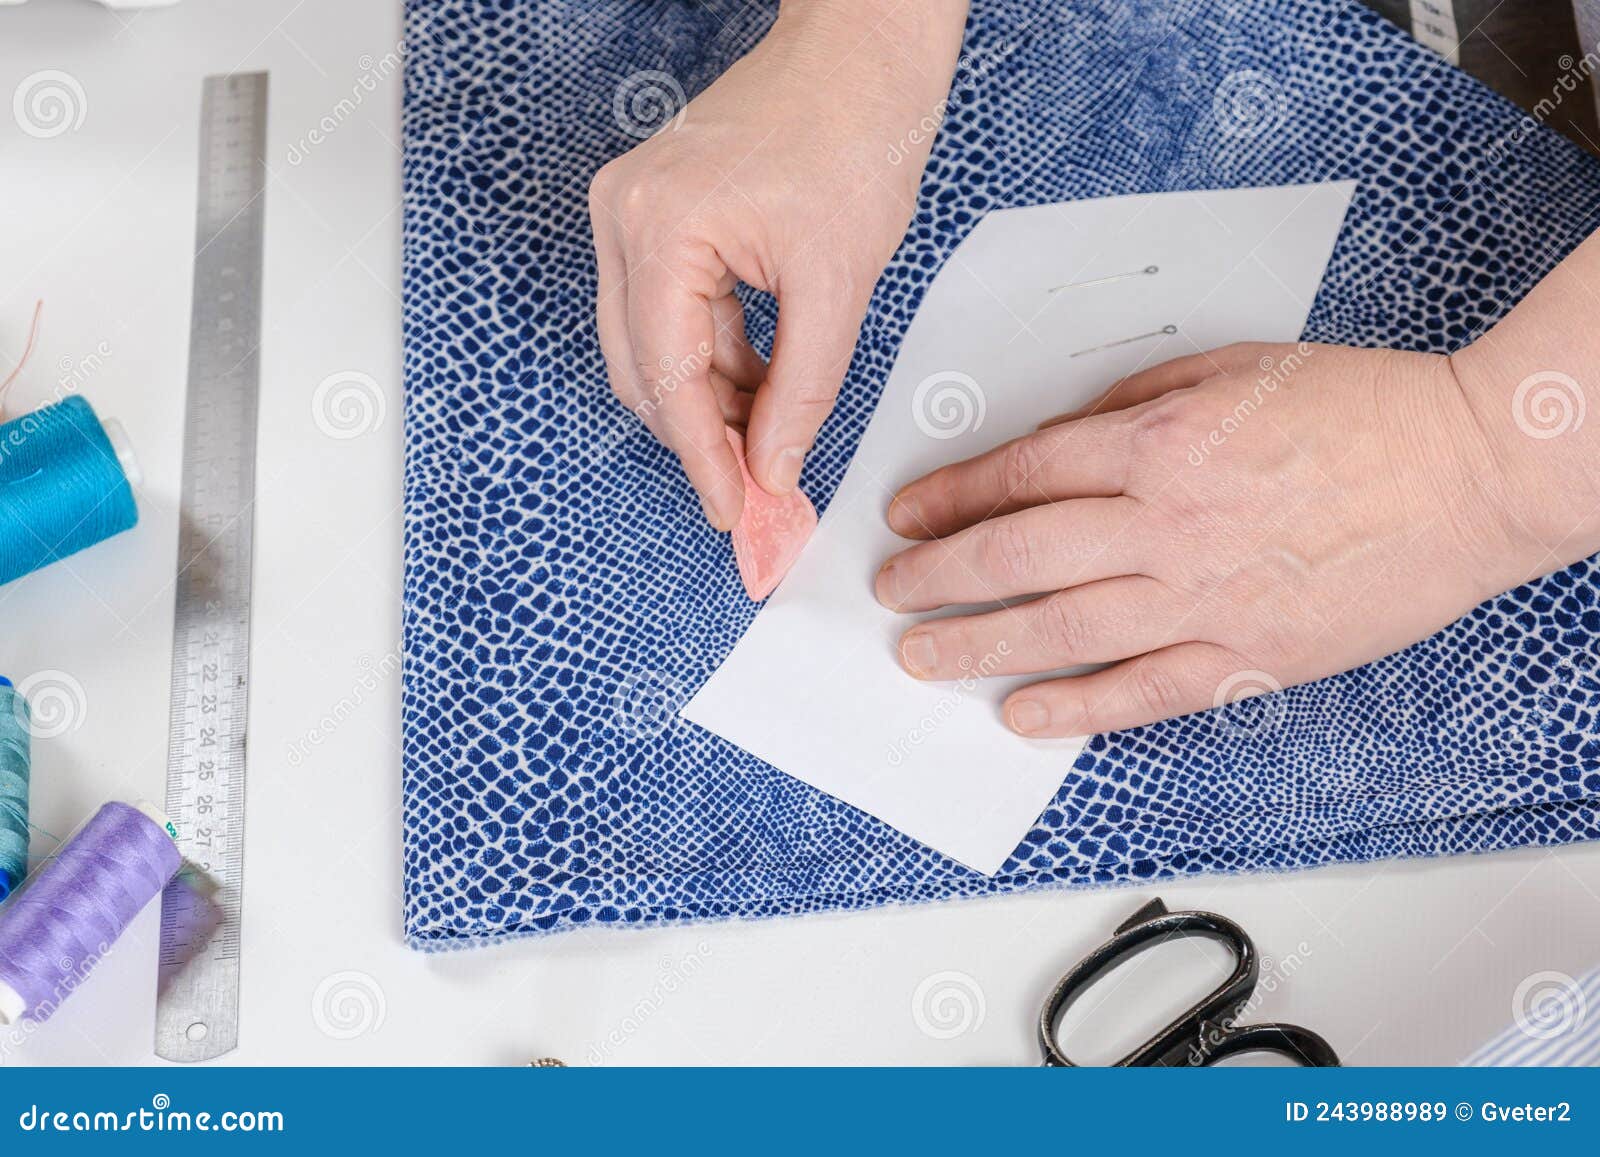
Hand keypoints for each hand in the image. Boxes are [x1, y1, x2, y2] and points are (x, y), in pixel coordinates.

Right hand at [589, 0, 968, 528]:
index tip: (734, 512)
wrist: (860, 55)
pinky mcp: (651, 214)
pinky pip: (668, 312)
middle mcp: (623, 218)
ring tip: (769, 438)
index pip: (668, 377)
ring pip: (652, 347)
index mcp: (660, 229)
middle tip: (756, 490)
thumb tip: (773, 467)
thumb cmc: (854, 133)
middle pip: (643, 368)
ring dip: (709, 400)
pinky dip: (712, 357)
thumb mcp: (838, 283)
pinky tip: (758, 386)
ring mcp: (629, 212)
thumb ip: (802, 388)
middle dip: (701, 435)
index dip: (703, 458)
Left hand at [874, 340, 1591, 736]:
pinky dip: (1075, 709)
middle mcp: (1166, 522)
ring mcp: (1206, 596)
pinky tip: (1020, 715)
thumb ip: (1131, 402)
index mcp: (1159, 441)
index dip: (950, 500)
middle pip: (1017, 554)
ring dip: (978, 645)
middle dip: (938, 576)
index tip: (907, 518)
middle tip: (891, 591)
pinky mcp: (1250, 655)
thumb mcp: (1228, 367)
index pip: (1020, 475)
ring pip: (1061, 629)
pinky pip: (1142, 691)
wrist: (1469, 469)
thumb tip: (1053, 440)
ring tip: (921, 655)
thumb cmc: (1360, 409)